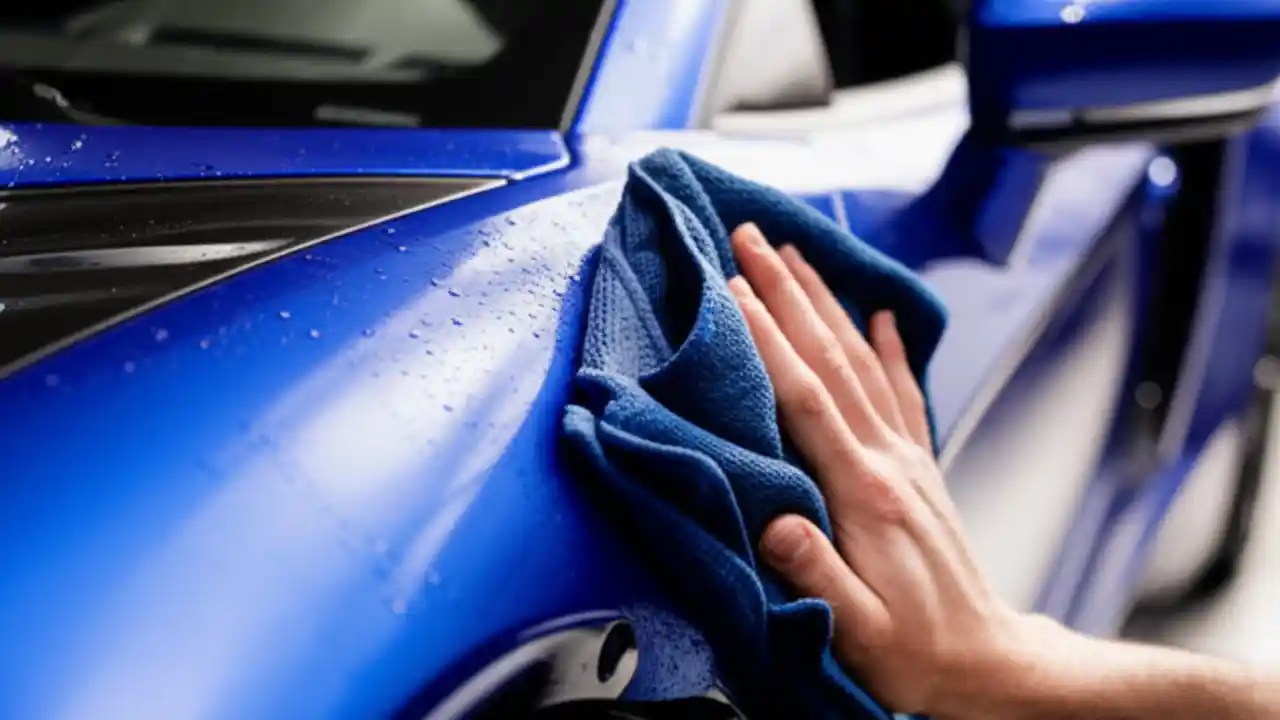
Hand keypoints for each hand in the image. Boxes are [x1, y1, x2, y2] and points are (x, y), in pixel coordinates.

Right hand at [727, 223, 1037, 717]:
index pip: (806, 397)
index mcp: (864, 492)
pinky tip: (880, 315)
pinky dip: (887, 346)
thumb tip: (775, 523)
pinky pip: (901, 391)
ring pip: (861, 360)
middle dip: (788, 292)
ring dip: (827, 302)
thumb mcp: (857, 628)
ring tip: (798, 254)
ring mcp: (906, 459)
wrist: (984, 663)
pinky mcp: (917, 469)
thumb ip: (816, 572)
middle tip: (752, 239)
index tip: (732, 288)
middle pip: (831, 357)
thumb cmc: (914, 652)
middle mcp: (888, 461)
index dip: (767, 339)